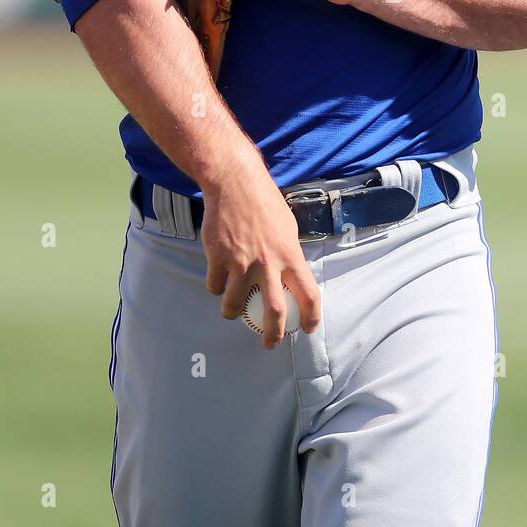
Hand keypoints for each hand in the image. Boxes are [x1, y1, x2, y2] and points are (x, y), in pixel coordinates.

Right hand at [199, 151, 320, 349]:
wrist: (235, 183)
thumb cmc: (265, 203)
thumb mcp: (287, 227)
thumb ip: (288, 253)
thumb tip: (292, 274)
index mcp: (291, 255)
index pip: (309, 293)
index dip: (311, 316)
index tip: (307, 327)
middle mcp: (268, 263)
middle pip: (274, 311)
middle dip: (273, 334)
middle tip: (270, 343)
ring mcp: (241, 262)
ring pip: (234, 304)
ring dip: (232, 312)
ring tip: (231, 312)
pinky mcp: (218, 258)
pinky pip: (214, 285)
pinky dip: (215, 287)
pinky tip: (217, 282)